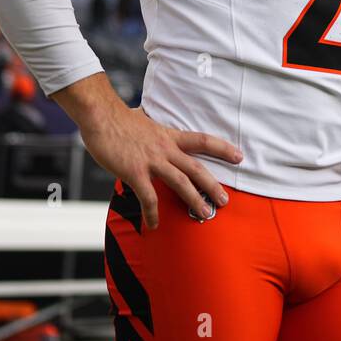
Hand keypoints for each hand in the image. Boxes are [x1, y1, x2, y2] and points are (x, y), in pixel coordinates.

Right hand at [79, 103, 241, 230]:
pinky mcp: (135, 172)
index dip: (223, 149)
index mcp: (169, 136)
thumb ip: (153, 128)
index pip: (203, 141)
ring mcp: (152, 161)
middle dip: (213, 186)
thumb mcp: (145, 120)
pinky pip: (149, 197)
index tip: (239, 156)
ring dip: (194, 200)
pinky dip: (153, 213)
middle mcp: (165, 148)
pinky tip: (154, 224)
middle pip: (197, 168)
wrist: (101, 116)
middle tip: (225, 200)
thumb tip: (150, 123)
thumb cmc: (118, 119)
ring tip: (204, 215)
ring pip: (181, 183)